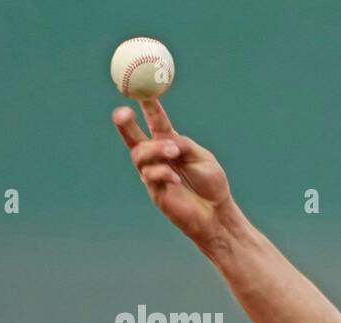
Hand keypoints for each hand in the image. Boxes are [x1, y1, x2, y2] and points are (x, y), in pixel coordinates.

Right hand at [112, 100, 233, 247]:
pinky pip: (150, 176)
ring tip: (174, 152)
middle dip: (124, 124)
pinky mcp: (155, 192)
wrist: (217, 214)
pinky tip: (175, 178)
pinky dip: (163, 172)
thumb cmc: (212, 185)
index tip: (142, 89)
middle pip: (133, 137)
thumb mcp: (203, 158)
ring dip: (155, 150)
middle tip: (123, 112)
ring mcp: (153, 175)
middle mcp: (158, 158)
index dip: (149, 106)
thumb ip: (184, 145)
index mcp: (171, 144)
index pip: (156, 121)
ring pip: (140, 155)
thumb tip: (168, 139)